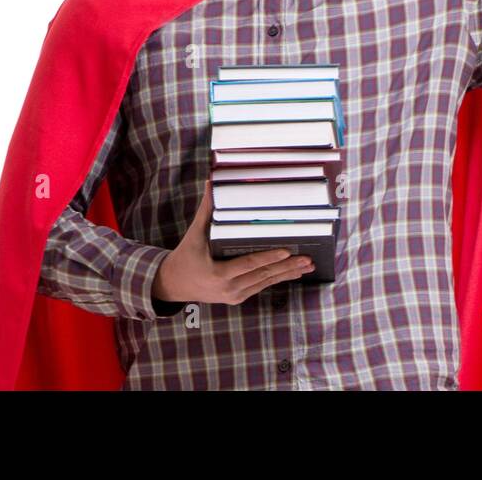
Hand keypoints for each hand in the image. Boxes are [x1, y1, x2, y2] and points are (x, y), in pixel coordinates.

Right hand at [153, 178, 314, 304]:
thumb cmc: (185, 255)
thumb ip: (206, 210)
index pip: (249, 264)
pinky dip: (277, 278)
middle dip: (288, 267)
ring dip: (288, 274)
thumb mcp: (194, 234)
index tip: (287, 251)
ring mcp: (234, 296)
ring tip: (307, 265)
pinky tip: (293, 272)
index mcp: (218, 274)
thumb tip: (212, 182)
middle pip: (263, 275)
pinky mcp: (237, 298)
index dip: (268, 258)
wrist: (173, 284)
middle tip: (308, 259)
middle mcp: (228, 288)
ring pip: (265, 282)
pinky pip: (261, 286)